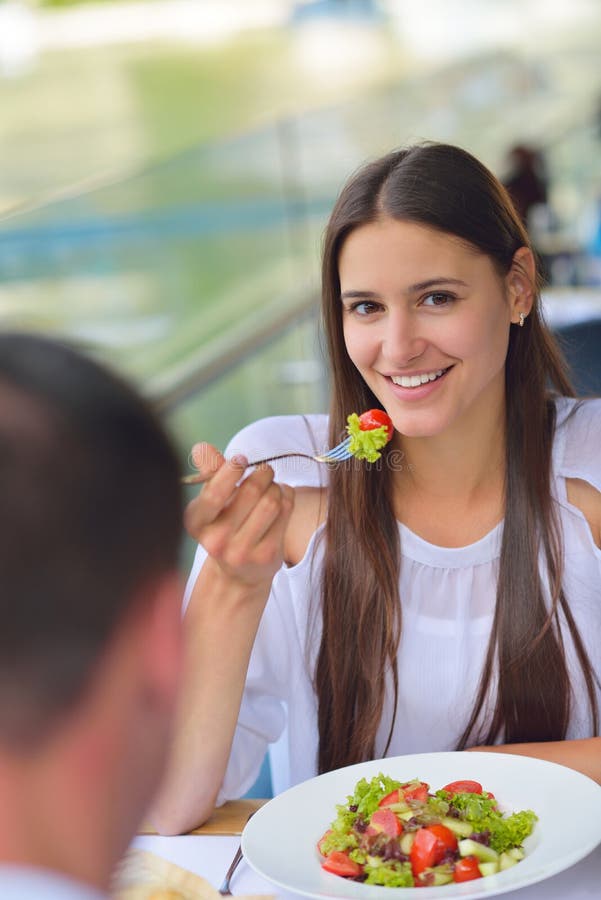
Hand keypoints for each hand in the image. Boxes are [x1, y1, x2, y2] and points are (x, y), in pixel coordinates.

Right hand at [184, 443, 294, 588]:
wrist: (239, 570)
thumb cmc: (225, 523)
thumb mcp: (212, 502)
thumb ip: (210, 473)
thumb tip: (201, 447)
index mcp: (196, 522)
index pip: (215, 493)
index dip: (231, 470)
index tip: (241, 460)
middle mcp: (216, 540)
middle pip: (251, 491)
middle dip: (262, 473)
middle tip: (265, 471)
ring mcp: (243, 551)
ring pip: (272, 500)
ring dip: (276, 486)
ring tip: (272, 488)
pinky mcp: (268, 556)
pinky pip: (285, 511)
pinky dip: (287, 497)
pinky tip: (280, 500)